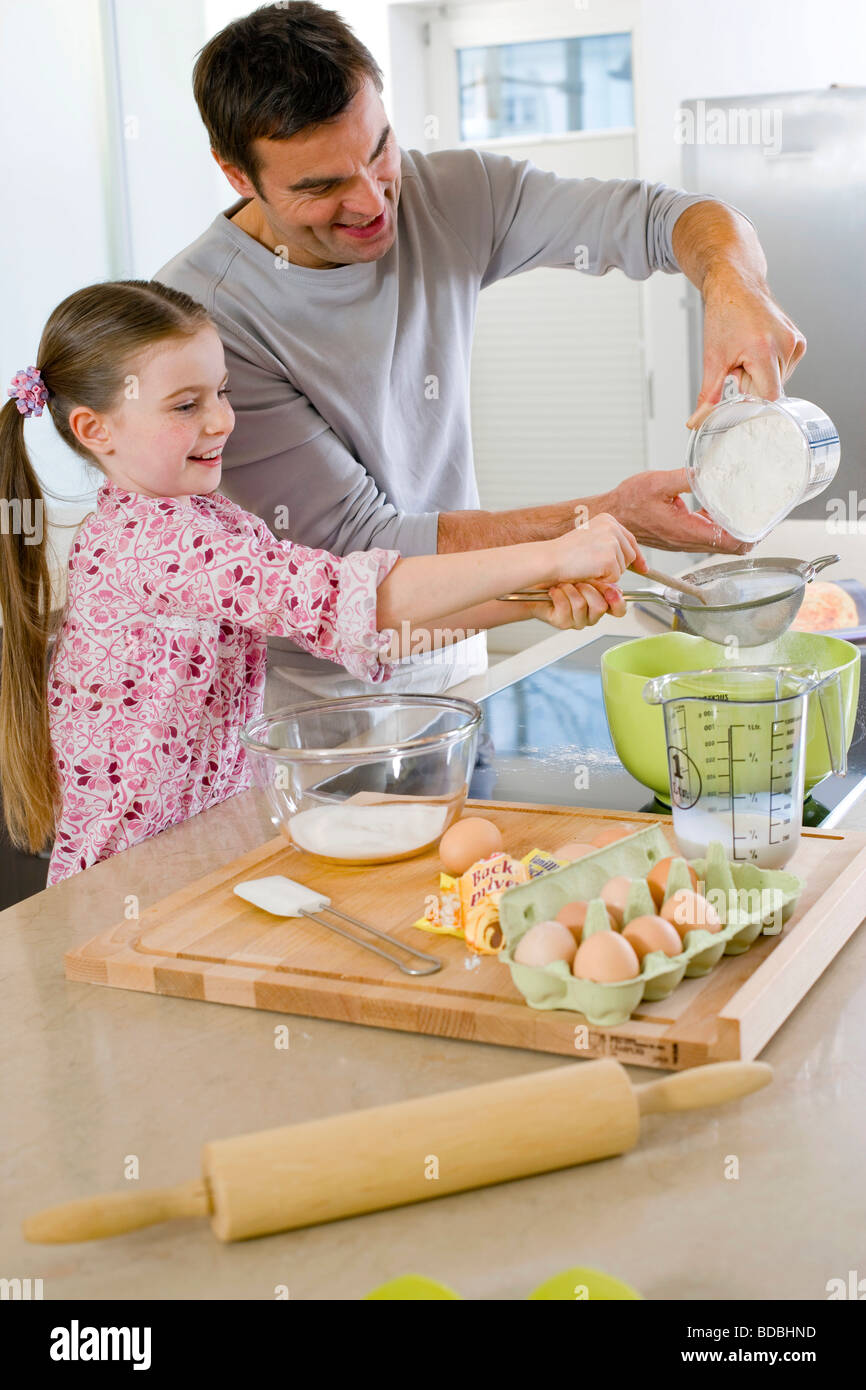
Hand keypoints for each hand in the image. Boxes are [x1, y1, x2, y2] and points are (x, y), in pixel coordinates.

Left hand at [524, 581, 626, 630]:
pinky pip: (565, 607)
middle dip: (588, 588)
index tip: (611, 590)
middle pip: (600, 606)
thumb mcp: (586, 575)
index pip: (619, 611)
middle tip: (578, 580)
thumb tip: (615, 587)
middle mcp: (590, 616)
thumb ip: (603, 582)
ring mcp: (576, 621)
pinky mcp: (562, 622)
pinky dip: (559, 594)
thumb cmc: (560, 579)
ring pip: (581, 604)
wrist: (536, 586)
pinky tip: (555, 591)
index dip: (617, 602)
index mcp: (600, 605)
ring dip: (571, 589)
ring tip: (563, 584)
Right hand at [549, 512, 646, 588]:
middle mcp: (612, 527)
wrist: (550, 559)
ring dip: (608, 573)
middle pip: (630, 555)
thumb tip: (632, 556)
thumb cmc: (564, 553)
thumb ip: (610, 542)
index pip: (630, 540)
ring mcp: (612, 542)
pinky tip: (588, 571)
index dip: (637, 556)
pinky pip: (615, 577)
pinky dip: (602, 580)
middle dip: (618, 566)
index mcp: (607, 519)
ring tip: (588, 566)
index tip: (643, 568)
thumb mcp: (590, 539)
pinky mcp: (609, 559)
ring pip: (623, 567)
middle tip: (595, 567)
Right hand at [604, 469, 751, 554]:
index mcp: (686, 530)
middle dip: (750, 535)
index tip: (763, 522)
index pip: (730, 542)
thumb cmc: (629, 502)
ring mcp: (685, 541)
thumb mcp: (657, 482)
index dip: (751, 536)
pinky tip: (720, 509)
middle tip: (762, 516)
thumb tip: (707, 471)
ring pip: (720, 544)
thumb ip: (685, 477)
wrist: (612, 516)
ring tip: (747, 511)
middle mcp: (688, 540)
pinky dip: (719, 527)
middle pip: (731, 547)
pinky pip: (707, 537)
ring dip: (736, 531)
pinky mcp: (680, 537)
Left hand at [687, 268, 805, 429]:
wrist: (736, 285)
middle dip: (752, 385)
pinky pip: (784, 369)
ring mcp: (796, 343)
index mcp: (765, 350)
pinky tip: (760, 349)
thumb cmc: (724, 316)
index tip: (743, 403)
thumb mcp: (712, 359)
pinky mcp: (800, 342)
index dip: (754, 404)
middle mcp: (786, 345)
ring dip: (761, 376)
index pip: (769, 398)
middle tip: (738, 365)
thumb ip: (708, 396)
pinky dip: (770, 366)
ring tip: (749, 354)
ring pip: (778, 381)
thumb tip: (697, 422)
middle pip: (771, 389)